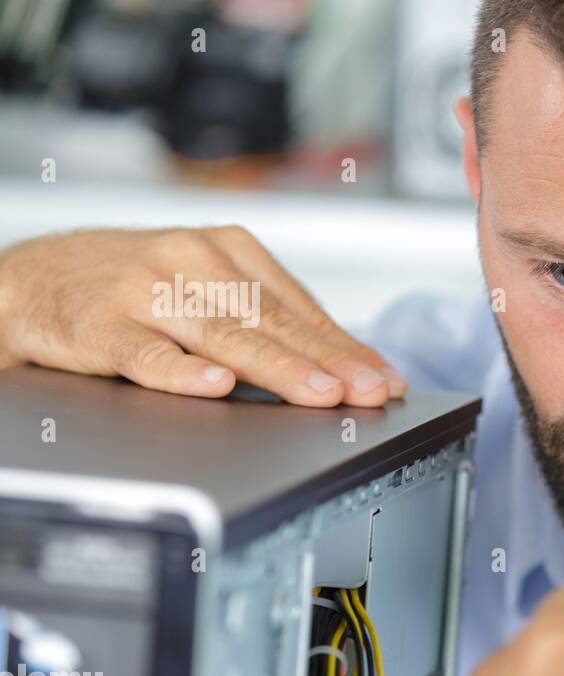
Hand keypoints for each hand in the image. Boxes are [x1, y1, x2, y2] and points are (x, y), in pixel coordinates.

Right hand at [0, 227, 404, 405]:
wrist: (29, 280)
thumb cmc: (133, 289)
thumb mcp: (205, 287)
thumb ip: (264, 319)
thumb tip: (340, 364)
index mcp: (228, 249)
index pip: (300, 306)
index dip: (347, 347)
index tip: (385, 379)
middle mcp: (191, 260)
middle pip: (272, 320)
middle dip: (330, 361)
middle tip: (369, 392)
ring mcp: (145, 290)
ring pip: (223, 334)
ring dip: (278, 369)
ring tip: (320, 393)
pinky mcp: (99, 324)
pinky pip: (145, 352)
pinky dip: (181, 371)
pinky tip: (214, 385)